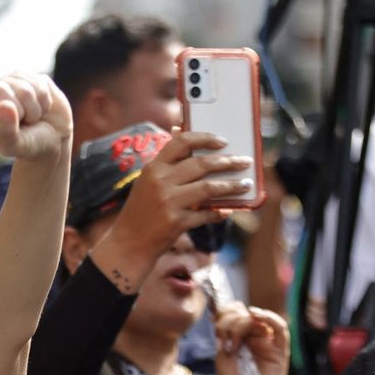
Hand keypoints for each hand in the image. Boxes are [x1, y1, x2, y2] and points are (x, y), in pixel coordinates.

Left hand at [0, 73, 70, 161]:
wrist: (55, 136)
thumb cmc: (28, 143)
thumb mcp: (13, 146)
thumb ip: (4, 132)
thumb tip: (4, 105)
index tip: (4, 129)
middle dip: (19, 113)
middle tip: (22, 124)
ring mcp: (6, 81)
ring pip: (23, 88)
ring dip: (34, 109)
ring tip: (31, 118)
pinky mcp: (27, 74)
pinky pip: (38, 84)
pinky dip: (44, 101)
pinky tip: (40, 107)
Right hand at [104, 131, 250, 266]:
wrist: (128, 243)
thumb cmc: (141, 210)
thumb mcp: (147, 181)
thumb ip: (165, 161)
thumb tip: (179, 130)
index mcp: (154, 167)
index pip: (182, 142)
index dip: (205, 138)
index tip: (223, 141)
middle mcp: (160, 181)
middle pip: (202, 164)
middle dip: (228, 162)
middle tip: (244, 161)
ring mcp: (168, 202)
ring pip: (209, 188)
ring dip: (232, 186)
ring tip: (246, 184)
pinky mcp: (176, 222)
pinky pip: (205, 214)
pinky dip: (219, 213)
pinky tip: (228, 211)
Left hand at [212, 301, 293, 374]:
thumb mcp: (222, 357)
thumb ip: (223, 336)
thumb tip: (222, 315)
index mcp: (239, 338)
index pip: (234, 313)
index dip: (224, 311)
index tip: (214, 321)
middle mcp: (254, 337)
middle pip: (242, 313)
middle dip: (228, 321)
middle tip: (223, 340)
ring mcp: (267, 342)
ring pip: (256, 318)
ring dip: (239, 324)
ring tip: (232, 343)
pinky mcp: (280, 349)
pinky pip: (280, 328)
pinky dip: (269, 317)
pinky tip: (255, 314)